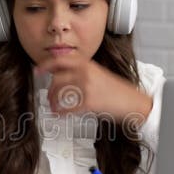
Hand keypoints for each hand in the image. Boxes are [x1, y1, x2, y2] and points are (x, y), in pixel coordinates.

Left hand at [36, 55, 151, 124]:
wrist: (135, 102)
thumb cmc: (118, 91)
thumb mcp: (99, 74)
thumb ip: (83, 72)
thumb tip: (64, 74)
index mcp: (88, 64)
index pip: (62, 59)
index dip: (46, 64)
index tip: (38, 69)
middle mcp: (86, 73)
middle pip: (58, 77)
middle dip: (50, 89)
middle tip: (48, 96)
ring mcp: (88, 87)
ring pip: (61, 92)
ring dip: (54, 102)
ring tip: (54, 107)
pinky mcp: (90, 102)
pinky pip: (68, 107)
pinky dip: (61, 112)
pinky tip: (60, 114)